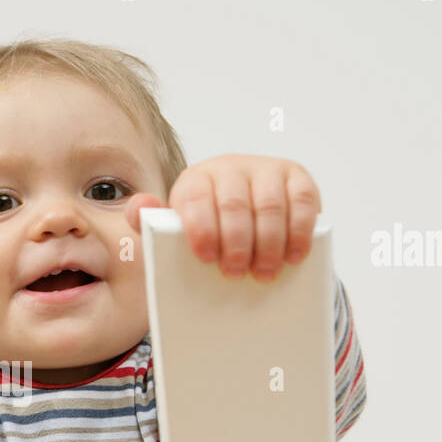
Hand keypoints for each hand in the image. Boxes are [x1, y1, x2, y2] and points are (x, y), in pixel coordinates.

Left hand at [125, 154, 321, 281]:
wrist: (248, 215)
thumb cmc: (207, 228)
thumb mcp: (175, 228)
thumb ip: (150, 223)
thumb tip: (139, 206)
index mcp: (195, 180)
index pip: (196, 199)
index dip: (202, 229)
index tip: (206, 258)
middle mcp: (229, 168)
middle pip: (234, 204)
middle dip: (236, 242)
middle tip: (237, 273)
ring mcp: (265, 169)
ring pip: (269, 206)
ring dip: (268, 243)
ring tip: (264, 272)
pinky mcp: (296, 177)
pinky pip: (302, 201)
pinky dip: (299, 231)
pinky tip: (294, 256)